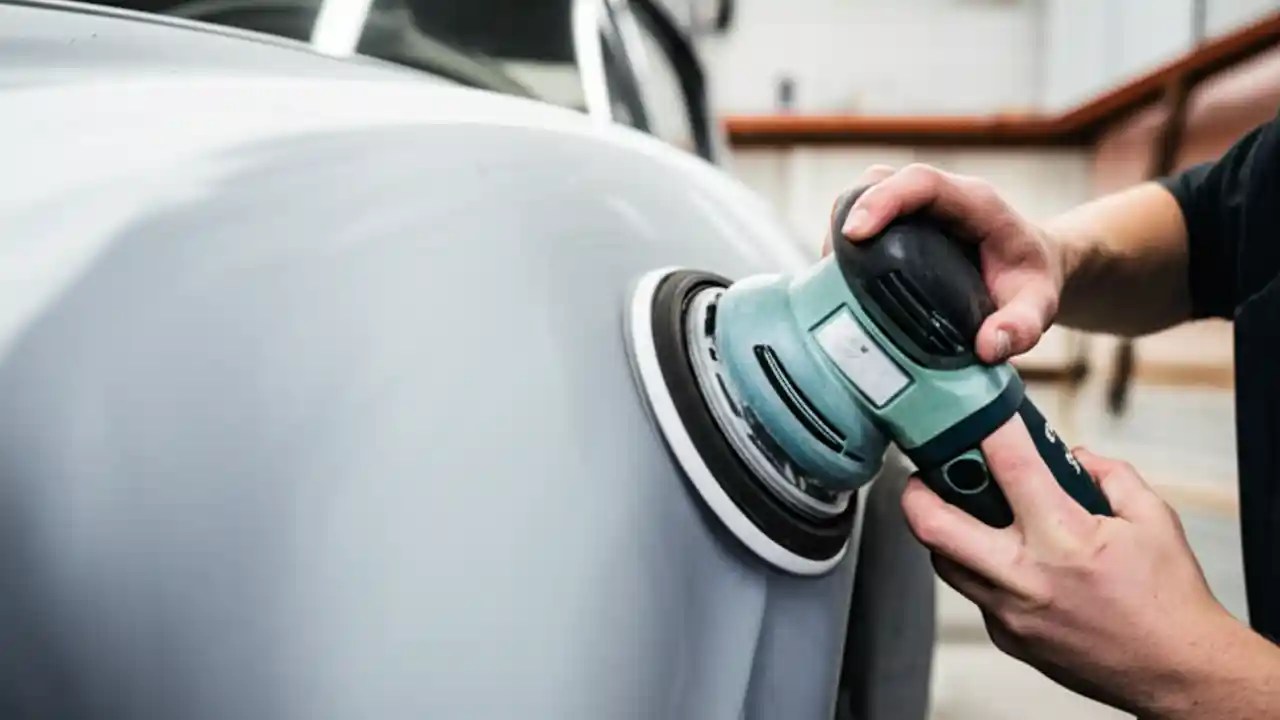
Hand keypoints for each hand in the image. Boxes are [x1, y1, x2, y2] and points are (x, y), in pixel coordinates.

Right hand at [823, 164, 1062, 363]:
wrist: (1035, 266)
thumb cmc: (1033, 278)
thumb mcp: (1039, 304)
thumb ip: (1022, 325)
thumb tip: (988, 347)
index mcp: (974, 203)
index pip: (921, 182)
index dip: (883, 200)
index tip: (855, 233)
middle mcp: (941, 198)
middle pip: (882, 181)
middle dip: (849, 212)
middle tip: (830, 263)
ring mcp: (918, 208)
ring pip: (866, 194)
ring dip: (841, 226)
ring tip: (829, 275)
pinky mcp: (902, 224)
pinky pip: (865, 215)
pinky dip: (846, 241)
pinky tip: (839, 279)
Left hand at [901, 418, 1248, 716]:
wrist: (1176, 671)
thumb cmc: (1167, 601)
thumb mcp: (1153, 518)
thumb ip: (1110, 475)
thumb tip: (1074, 456)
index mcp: (1065, 538)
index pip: (1010, 467)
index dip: (986, 431)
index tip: (974, 415)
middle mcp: (1027, 576)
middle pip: (935, 526)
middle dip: (917, 491)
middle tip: (924, 473)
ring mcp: (1011, 611)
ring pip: (943, 561)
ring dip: (944, 531)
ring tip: (959, 512)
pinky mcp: (1007, 636)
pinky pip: (975, 593)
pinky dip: (979, 569)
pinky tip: (1001, 558)